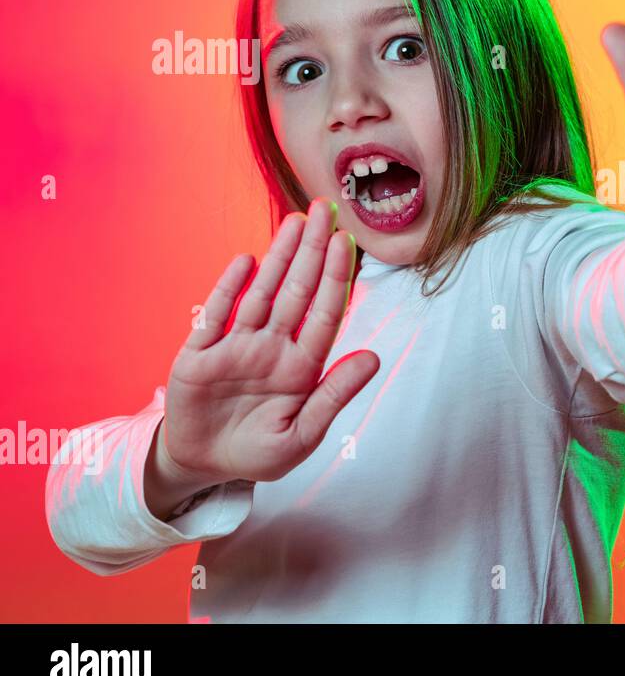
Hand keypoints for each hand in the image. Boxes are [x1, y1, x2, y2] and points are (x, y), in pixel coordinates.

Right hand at [158, 198, 379, 487]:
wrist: (204, 467)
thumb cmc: (258, 453)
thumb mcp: (301, 436)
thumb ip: (334, 396)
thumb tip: (373, 357)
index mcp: (302, 367)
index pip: (324, 313)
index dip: (335, 277)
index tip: (347, 241)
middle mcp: (273, 347)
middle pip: (297, 291)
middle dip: (311, 250)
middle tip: (324, 209)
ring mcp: (237, 346)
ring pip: (262, 293)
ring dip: (278, 257)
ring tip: (294, 220)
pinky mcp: (200, 353)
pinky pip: (216, 315)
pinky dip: (230, 288)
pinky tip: (246, 262)